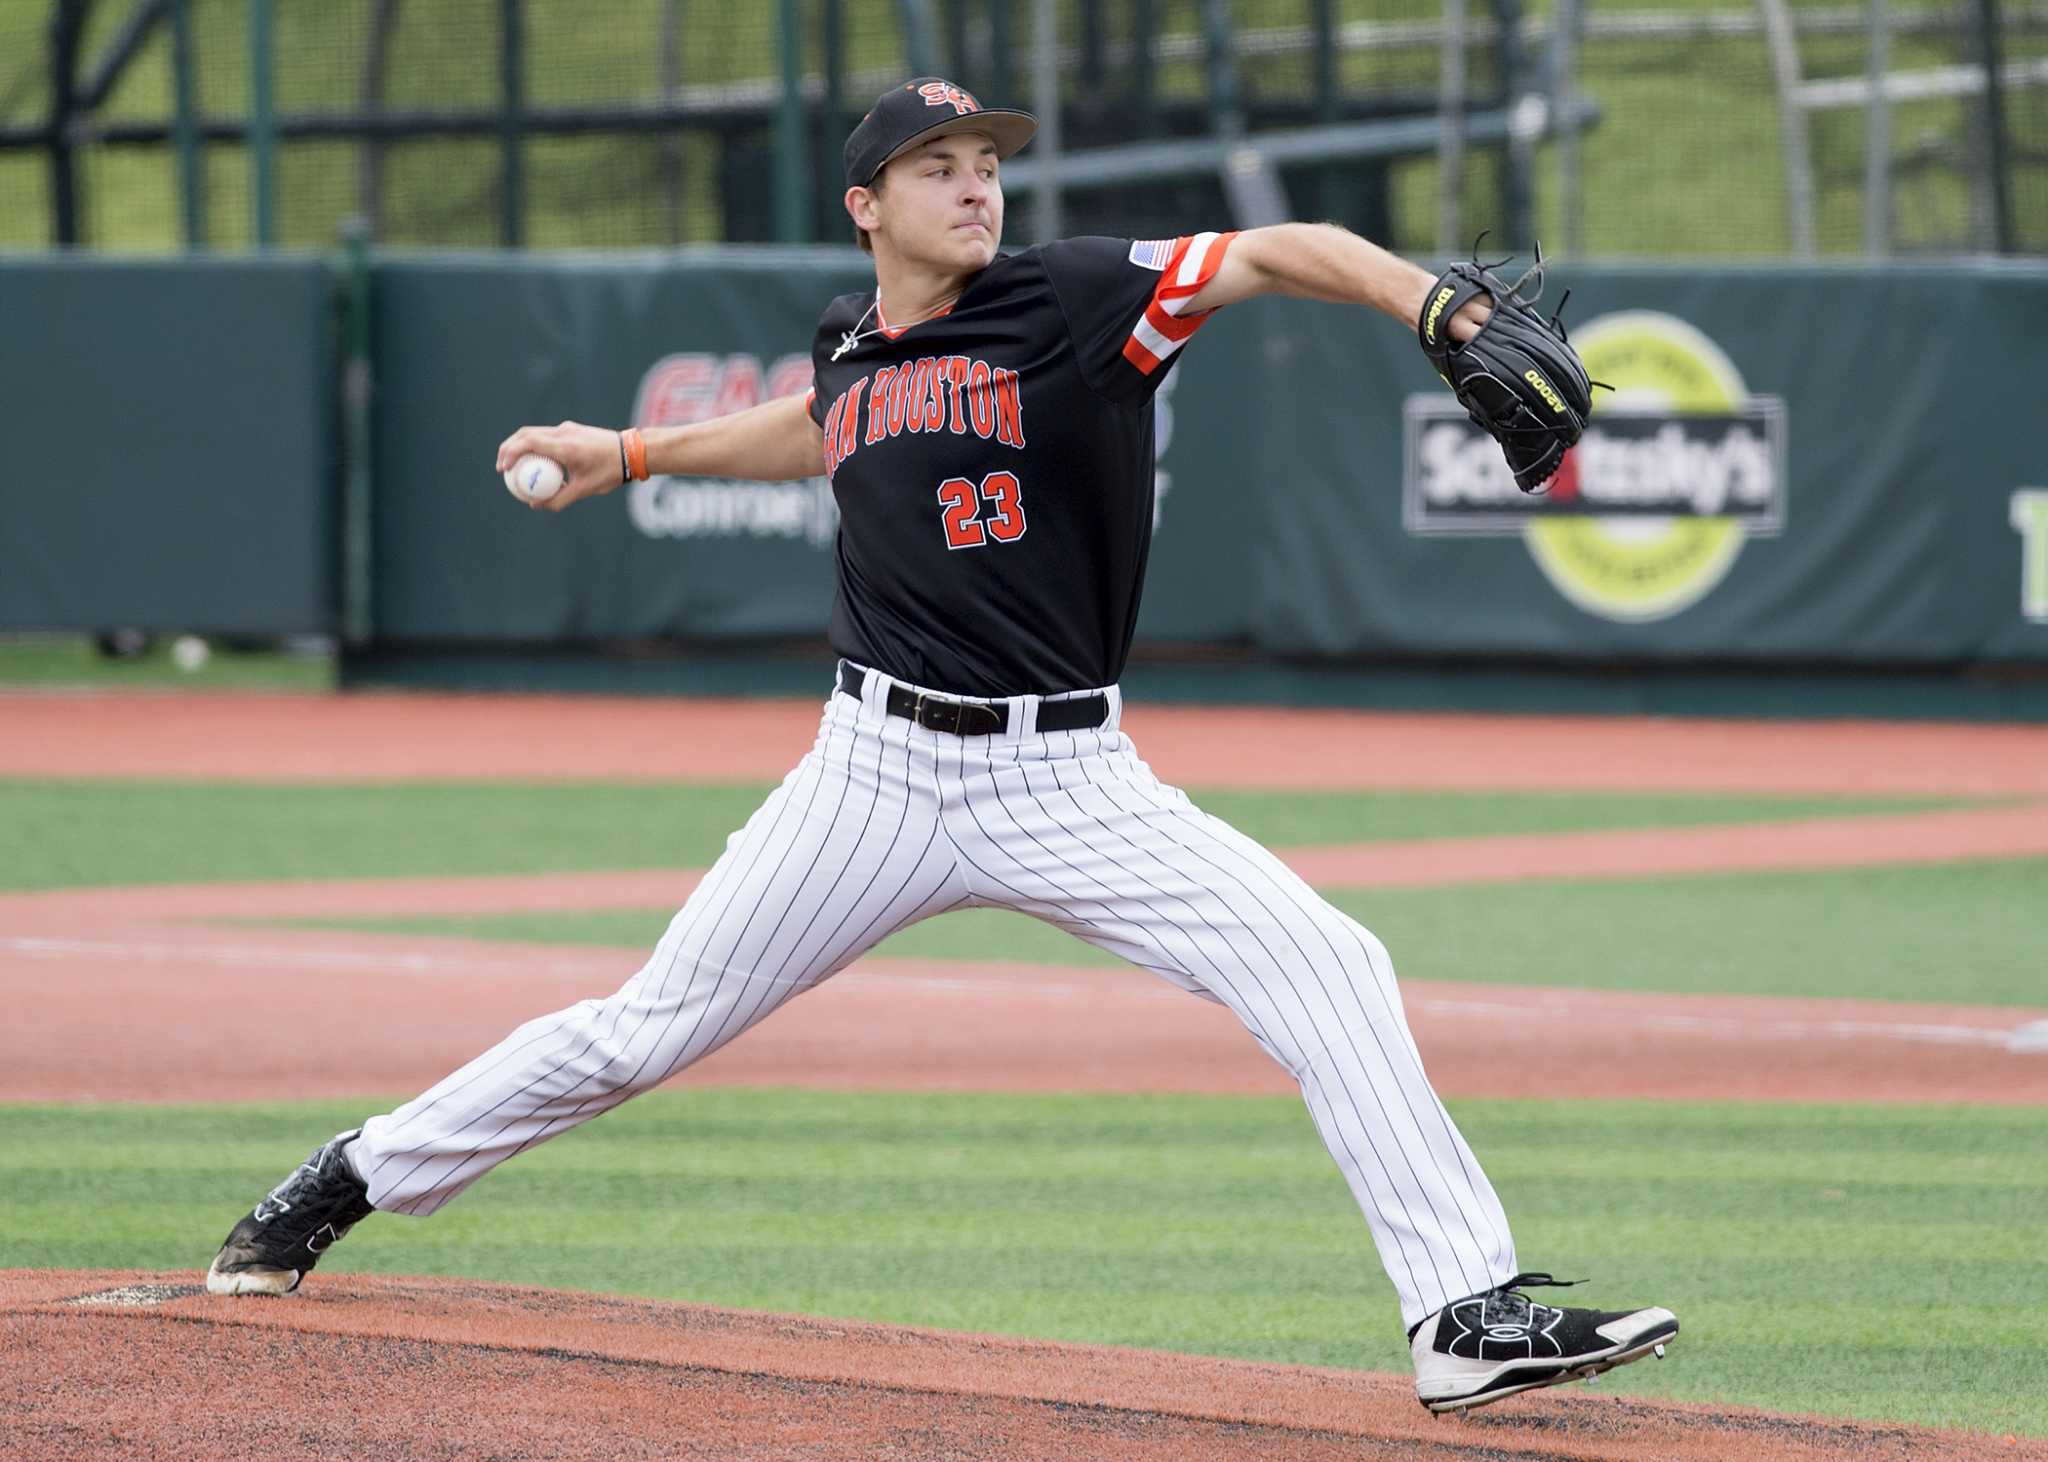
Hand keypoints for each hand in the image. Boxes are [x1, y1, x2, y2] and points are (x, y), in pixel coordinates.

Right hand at [492, 420, 629, 512]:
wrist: (632, 451)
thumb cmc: (610, 472)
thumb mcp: (585, 490)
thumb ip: (559, 499)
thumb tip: (535, 505)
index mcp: (566, 446)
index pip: (529, 443)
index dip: (511, 453)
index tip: (504, 468)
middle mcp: (564, 433)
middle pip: (525, 434)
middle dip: (508, 448)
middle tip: (502, 467)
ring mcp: (567, 428)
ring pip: (535, 432)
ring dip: (520, 446)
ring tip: (514, 464)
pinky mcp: (572, 429)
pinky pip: (547, 435)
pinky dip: (535, 446)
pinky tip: (536, 463)